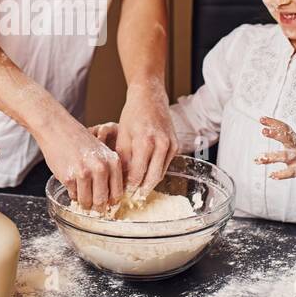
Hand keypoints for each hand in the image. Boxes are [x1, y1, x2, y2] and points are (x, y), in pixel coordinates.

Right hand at [34, 111, 123, 209]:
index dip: (111, 203)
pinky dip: (73, 193)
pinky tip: (72, 183)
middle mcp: (101, 168)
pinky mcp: (68, 177)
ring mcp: (84, 173)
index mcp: (113, 162)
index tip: (106, 206)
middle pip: (102, 201)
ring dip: (84, 203)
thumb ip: (109, 172)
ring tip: (82, 196)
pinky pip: (73, 195)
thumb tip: (111, 199)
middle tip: (93, 207)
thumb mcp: (102, 152)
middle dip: (97, 208)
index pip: (117, 194)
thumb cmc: (80, 141)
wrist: (58, 128)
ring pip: (86, 202)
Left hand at [115, 83, 179, 197]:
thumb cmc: (133, 114)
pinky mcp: (176, 145)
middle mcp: (160, 144)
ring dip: (150, 183)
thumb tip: (120, 179)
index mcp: (145, 141)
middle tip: (132, 199)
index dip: (129, 187)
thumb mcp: (122, 135)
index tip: (122, 194)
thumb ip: (123, 158)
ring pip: (160, 174)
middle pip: (152, 178)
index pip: (137, 173)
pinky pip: (165, 165)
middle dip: (141, 190)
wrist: (150, 97)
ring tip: (137, 191)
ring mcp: (170, 145)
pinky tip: (146, 176)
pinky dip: (156, 172)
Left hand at [256, 117, 295, 180]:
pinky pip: (289, 172)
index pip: (284, 128)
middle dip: (275, 134)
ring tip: (259, 158)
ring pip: (283, 156)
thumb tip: (270, 127)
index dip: (273, 122)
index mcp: (295, 139)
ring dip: (271, 157)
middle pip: (285, 138)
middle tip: (264, 131)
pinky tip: (272, 175)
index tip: (262, 119)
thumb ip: (285, 136)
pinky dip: (281, 174)